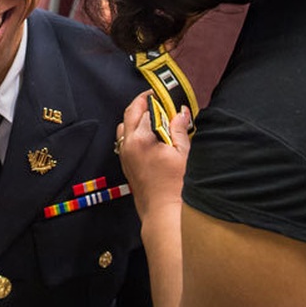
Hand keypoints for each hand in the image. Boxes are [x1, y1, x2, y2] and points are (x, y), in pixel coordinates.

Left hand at [117, 91, 190, 220]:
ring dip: (135, 117)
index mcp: (142, 139)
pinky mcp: (125, 163)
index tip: (168, 97)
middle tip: (155, 97)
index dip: (159, 101)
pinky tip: (146, 134)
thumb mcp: (182, 153)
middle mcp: (129, 144)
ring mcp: (124, 154)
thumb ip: (179, 129)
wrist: (161, 209)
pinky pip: (123, 139)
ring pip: (124, 125)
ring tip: (151, 114)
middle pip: (131, 113)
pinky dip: (132, 131)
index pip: (149, 110)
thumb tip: (181, 113)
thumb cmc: (173, 185)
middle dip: (142, 102)